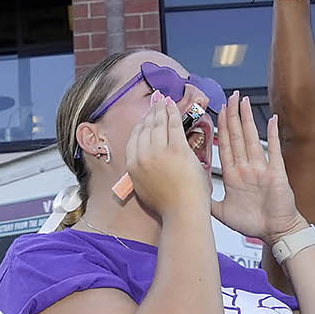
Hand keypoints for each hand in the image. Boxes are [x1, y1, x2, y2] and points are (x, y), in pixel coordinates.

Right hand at [124, 93, 211, 220]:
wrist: (182, 212)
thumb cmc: (169, 205)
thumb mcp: (145, 188)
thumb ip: (141, 173)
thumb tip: (143, 164)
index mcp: (133, 166)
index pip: (134, 138)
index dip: (140, 125)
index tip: (145, 117)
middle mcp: (142, 156)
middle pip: (144, 128)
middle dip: (150, 113)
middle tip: (154, 103)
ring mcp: (158, 152)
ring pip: (158, 124)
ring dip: (160, 109)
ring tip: (163, 101)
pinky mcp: (176, 149)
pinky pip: (173, 125)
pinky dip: (173, 112)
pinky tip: (173, 105)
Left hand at [210, 92, 306, 241]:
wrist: (275, 233)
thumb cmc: (253, 223)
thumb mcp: (222, 211)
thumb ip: (207, 201)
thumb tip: (187, 194)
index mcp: (233, 175)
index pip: (224, 146)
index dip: (220, 129)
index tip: (216, 112)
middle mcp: (246, 167)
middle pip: (237, 137)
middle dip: (232, 117)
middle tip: (229, 97)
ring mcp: (261, 168)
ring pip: (251, 138)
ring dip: (247, 119)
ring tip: (243, 101)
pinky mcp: (276, 172)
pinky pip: (274, 150)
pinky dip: (273, 134)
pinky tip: (272, 119)